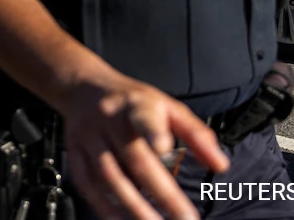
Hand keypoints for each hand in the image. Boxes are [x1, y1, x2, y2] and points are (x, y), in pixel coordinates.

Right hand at [61, 77, 226, 219]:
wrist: (84, 87)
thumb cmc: (133, 102)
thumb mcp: (167, 107)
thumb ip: (195, 134)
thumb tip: (220, 165)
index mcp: (136, 105)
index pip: (144, 118)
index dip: (152, 131)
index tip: (163, 147)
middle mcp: (109, 119)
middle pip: (133, 158)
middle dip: (159, 192)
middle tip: (183, 218)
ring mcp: (88, 135)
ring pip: (108, 174)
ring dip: (132, 205)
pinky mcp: (73, 149)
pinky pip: (86, 181)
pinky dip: (102, 204)